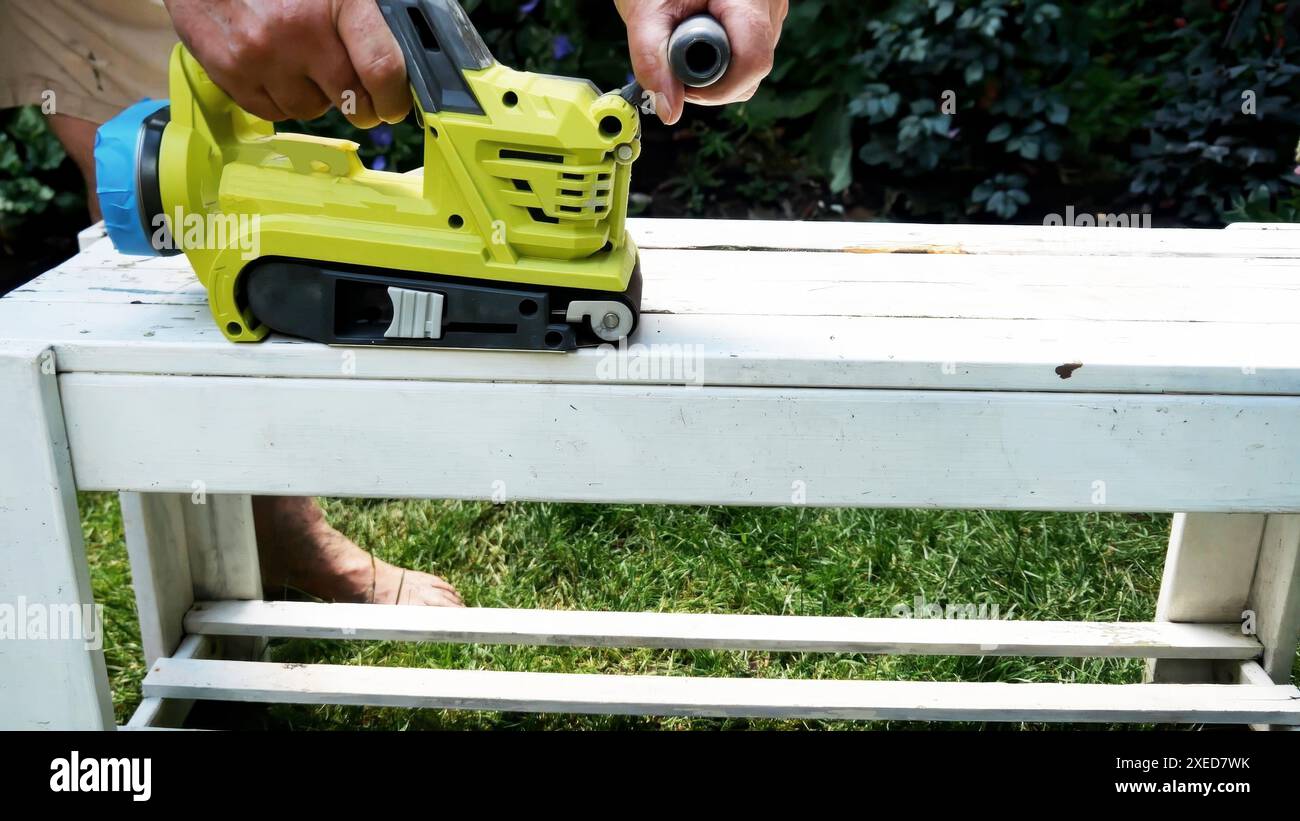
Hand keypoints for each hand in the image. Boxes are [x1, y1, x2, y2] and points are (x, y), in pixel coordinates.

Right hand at [163, 0, 408, 126]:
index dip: (394, 97)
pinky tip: (278, 72)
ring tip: (306, 68)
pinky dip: (283, 100)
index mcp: (338, 0)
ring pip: (312, 110)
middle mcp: (300, 29)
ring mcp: (263, 55)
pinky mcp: (233, 73)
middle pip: (350, 97)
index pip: (380, 67)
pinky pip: (275, 113)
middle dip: (361, 105)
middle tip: (360, 98)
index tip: (394, 105)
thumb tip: (396, 65)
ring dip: (317, 99)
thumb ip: (365, 20)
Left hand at [615, 0, 787, 124]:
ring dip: (720, 68)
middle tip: (679, 65)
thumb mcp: (645, 15)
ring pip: (755, 63)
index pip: (753, 61)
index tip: (685, 85)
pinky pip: (753, 49)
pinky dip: (726, 54)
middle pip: (755, 67)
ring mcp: (773, 8)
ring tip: (688, 41)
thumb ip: (651, 62)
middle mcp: (769, 2)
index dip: (719, 87)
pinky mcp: (768, 13)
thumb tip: (669, 112)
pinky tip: (703, 35)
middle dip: (715, 81)